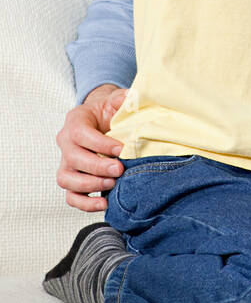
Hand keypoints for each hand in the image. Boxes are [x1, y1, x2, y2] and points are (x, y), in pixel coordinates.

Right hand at [55, 85, 127, 212]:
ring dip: (90, 185)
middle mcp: (65, 143)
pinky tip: (104, 204)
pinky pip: (71, 197)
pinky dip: (85, 204)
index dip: (100, 144)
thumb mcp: (115, 100)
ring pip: (67, 180)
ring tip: (112, 184)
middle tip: (119, 169)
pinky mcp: (71, 181)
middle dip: (97, 167)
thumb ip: (122, 99)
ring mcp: (66, 164)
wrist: (101, 121)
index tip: (121, 149)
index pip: (80, 134)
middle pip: (73, 159)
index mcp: (75, 121)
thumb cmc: (108, 112)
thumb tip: (132, 98)